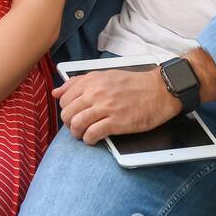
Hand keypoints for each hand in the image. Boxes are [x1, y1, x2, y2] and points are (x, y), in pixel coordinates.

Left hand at [54, 67, 180, 144]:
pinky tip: (94, 139)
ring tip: (84, 134)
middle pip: (67, 113)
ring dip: (77, 133)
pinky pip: (92, 134)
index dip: (66, 109)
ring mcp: (105, 108)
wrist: (159, 90)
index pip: (64, 98)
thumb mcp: (104, 75)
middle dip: (69, 123)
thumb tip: (56, 92)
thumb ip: (79, 82)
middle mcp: (96, 93)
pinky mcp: (116, 122)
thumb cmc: (134, 84)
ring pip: (76, 124)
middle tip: (78, 126)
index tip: (73, 114)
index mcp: (92, 80)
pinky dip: (89, 140)